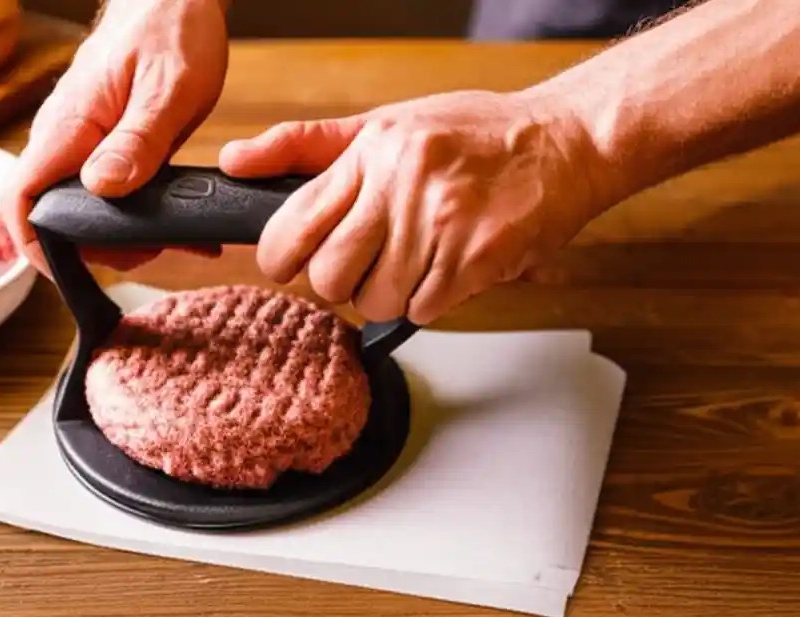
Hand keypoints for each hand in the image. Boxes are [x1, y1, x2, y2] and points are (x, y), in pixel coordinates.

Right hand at [2, 0, 228, 275]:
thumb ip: (138, 141)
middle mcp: (63, 138)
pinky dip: (132, 213)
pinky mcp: (101, 142)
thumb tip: (102, 190)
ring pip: (78, 207)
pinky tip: (174, 220)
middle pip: (49, 215)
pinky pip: (102, 189)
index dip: (36, 245)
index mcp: (69, 126)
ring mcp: (79, 141)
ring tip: (174, 239)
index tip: (74, 271)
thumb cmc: (171, 26)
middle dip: (93, 250)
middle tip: (152, 252)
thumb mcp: (170, 89)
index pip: (21, 198)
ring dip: (118, 235)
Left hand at [219, 90, 611, 323]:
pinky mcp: (476, 259)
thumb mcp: (384, 124)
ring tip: (413, 261)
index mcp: (372, 152)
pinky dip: (428, 300)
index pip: (291, 226)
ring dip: (387, 296)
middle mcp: (402, 185)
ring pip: (374, 301)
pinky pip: (422, 310)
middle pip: (328, 277)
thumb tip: (235, 162)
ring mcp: (441, 224)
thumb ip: (304, 146)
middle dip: (339, 283)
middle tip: (364, 264)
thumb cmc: (474, 134)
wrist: (564, 142)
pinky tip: (446, 267)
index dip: (283, 258)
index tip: (294, 262)